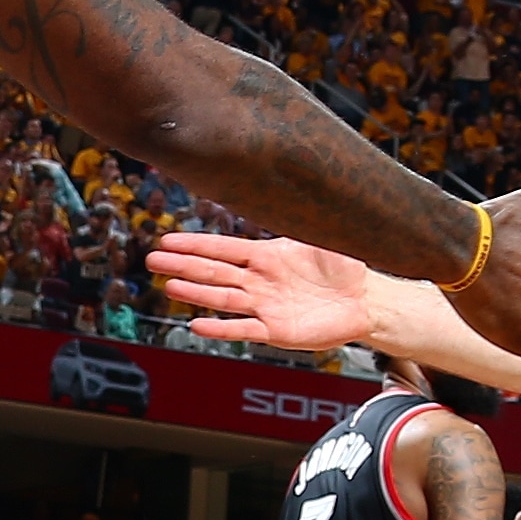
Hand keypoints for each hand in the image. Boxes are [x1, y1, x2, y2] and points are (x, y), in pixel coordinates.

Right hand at [147, 232, 369, 350]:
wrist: (367, 300)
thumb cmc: (347, 267)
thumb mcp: (325, 235)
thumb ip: (304, 219)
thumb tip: (295, 189)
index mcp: (268, 255)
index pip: (223, 248)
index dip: (195, 245)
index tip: (167, 240)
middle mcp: (261, 280)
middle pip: (214, 272)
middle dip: (183, 266)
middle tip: (152, 261)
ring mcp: (266, 306)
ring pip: (223, 298)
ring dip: (196, 293)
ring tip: (169, 287)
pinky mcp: (277, 330)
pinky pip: (244, 329)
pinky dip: (221, 328)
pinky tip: (198, 324)